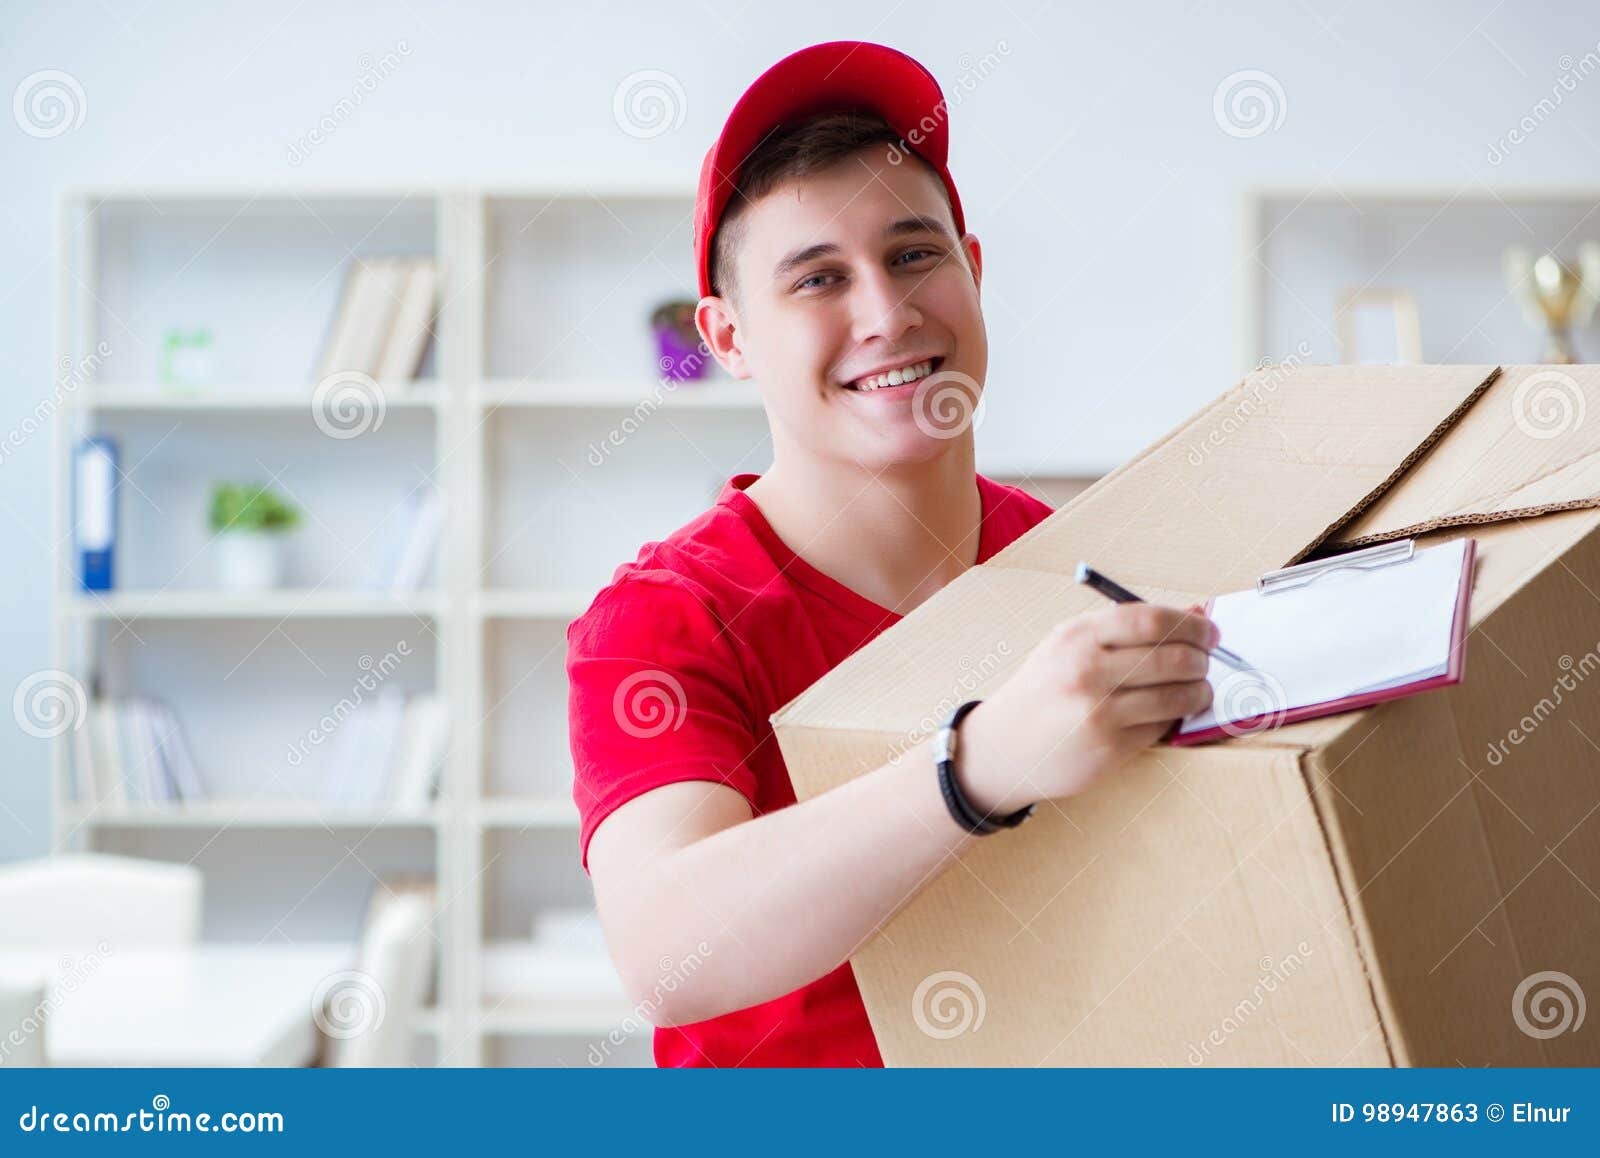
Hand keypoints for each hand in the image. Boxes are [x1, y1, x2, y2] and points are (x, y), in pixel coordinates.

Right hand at [955, 603, 1216, 813]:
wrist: (1003, 746)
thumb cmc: (1045, 689)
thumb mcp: (1071, 646)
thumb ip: (1127, 629)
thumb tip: (1196, 616)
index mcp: (1076, 636)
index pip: (1150, 619)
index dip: (1190, 626)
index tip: (1209, 633)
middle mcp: (1085, 671)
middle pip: (1172, 658)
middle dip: (1202, 660)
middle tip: (1206, 663)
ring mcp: (1097, 713)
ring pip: (1176, 696)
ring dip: (1199, 691)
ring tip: (1198, 690)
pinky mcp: (1108, 749)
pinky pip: (1161, 727)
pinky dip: (1174, 718)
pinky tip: (1168, 713)